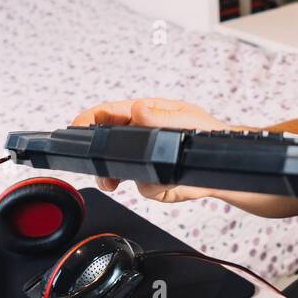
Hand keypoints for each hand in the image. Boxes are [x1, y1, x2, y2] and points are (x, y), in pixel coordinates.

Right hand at [69, 97, 243, 202]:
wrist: (223, 162)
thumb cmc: (204, 131)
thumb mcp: (186, 118)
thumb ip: (161, 117)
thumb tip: (139, 109)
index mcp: (142, 114)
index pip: (106, 113)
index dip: (86, 120)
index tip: (75, 129)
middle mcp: (137, 138)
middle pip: (103, 145)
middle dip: (97, 158)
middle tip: (99, 167)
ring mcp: (142, 160)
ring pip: (116, 171)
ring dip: (117, 177)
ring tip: (120, 181)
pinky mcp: (151, 181)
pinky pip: (143, 187)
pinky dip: (152, 186)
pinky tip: (164, 180)